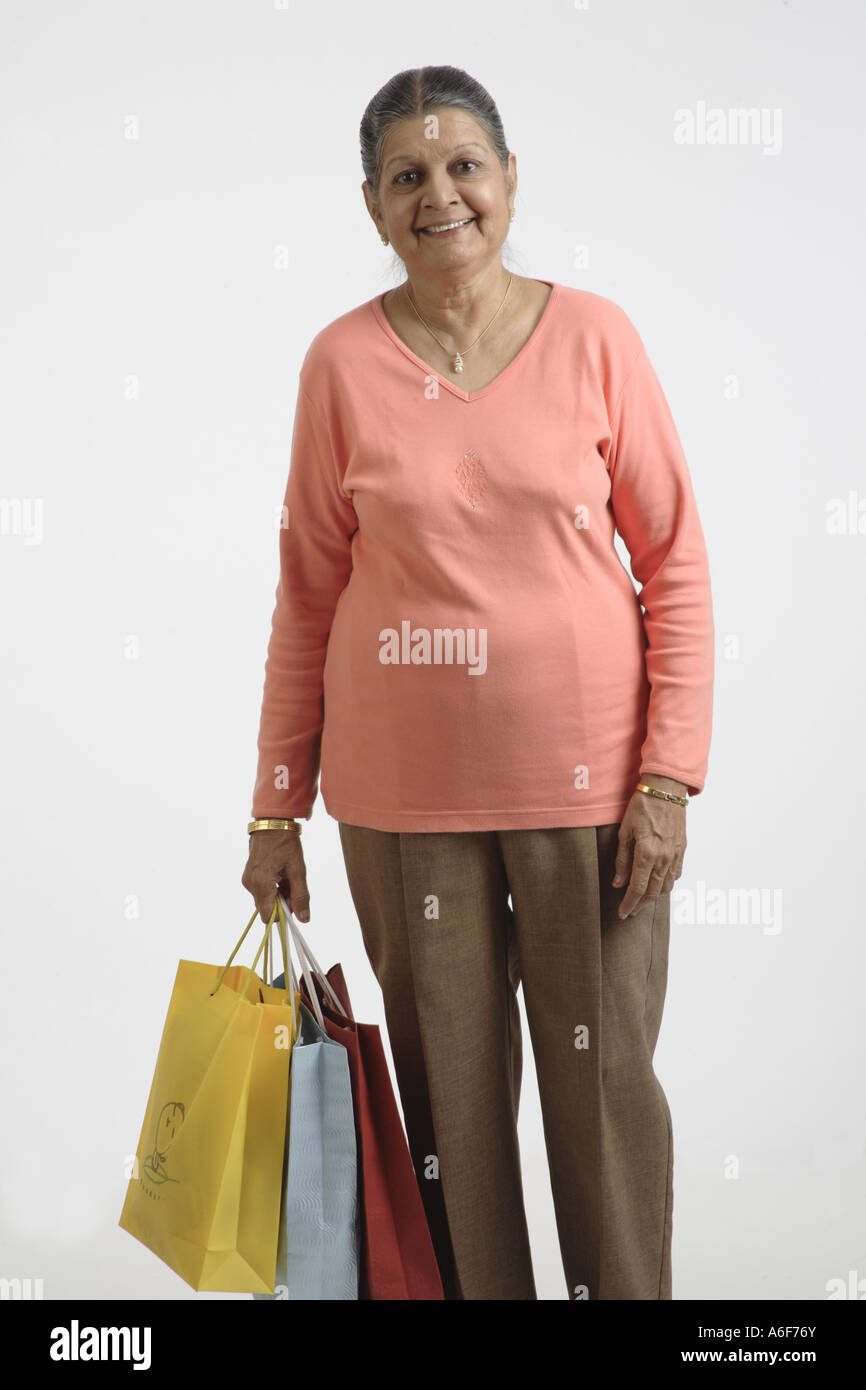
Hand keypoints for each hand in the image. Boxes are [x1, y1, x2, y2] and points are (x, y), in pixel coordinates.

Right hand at [241, 828, 310, 925]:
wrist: (272, 823)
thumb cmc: (285, 843)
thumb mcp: (298, 870)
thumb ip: (300, 896)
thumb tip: (304, 919)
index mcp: (261, 884)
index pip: (269, 916)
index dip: (284, 914)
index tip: (295, 901)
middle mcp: (250, 884)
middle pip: (267, 908)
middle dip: (283, 902)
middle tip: (294, 884)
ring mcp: (248, 880)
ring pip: (266, 899)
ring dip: (279, 894)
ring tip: (288, 875)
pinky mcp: (249, 875)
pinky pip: (262, 890)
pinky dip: (273, 887)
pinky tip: (281, 874)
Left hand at [612, 776, 686, 918]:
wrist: (665, 789)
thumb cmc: (642, 806)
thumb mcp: (624, 831)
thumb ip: (622, 859)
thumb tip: (618, 882)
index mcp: (647, 853)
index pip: (638, 888)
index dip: (629, 903)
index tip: (622, 913)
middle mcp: (664, 857)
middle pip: (653, 891)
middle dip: (640, 904)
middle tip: (630, 911)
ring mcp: (675, 854)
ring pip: (666, 885)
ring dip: (654, 896)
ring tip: (642, 899)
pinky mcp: (682, 849)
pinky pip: (676, 873)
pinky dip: (667, 883)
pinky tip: (659, 883)